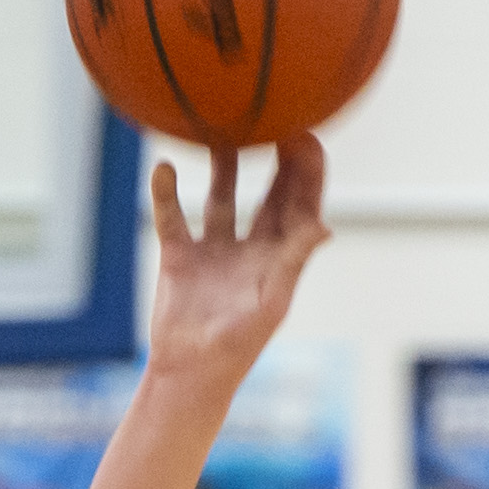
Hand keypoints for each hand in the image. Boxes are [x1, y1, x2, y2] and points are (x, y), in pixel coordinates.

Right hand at [145, 137, 330, 387]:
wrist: (189, 374)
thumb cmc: (237, 346)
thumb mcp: (270, 302)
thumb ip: (294, 261)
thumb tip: (325, 226)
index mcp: (280, 256)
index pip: (302, 202)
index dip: (308, 168)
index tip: (303, 134)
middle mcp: (251, 247)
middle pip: (269, 191)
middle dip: (275, 155)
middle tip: (271, 115)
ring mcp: (215, 249)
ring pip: (223, 194)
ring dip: (224, 163)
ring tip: (221, 131)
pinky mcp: (180, 255)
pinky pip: (173, 215)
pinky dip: (166, 192)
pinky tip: (163, 167)